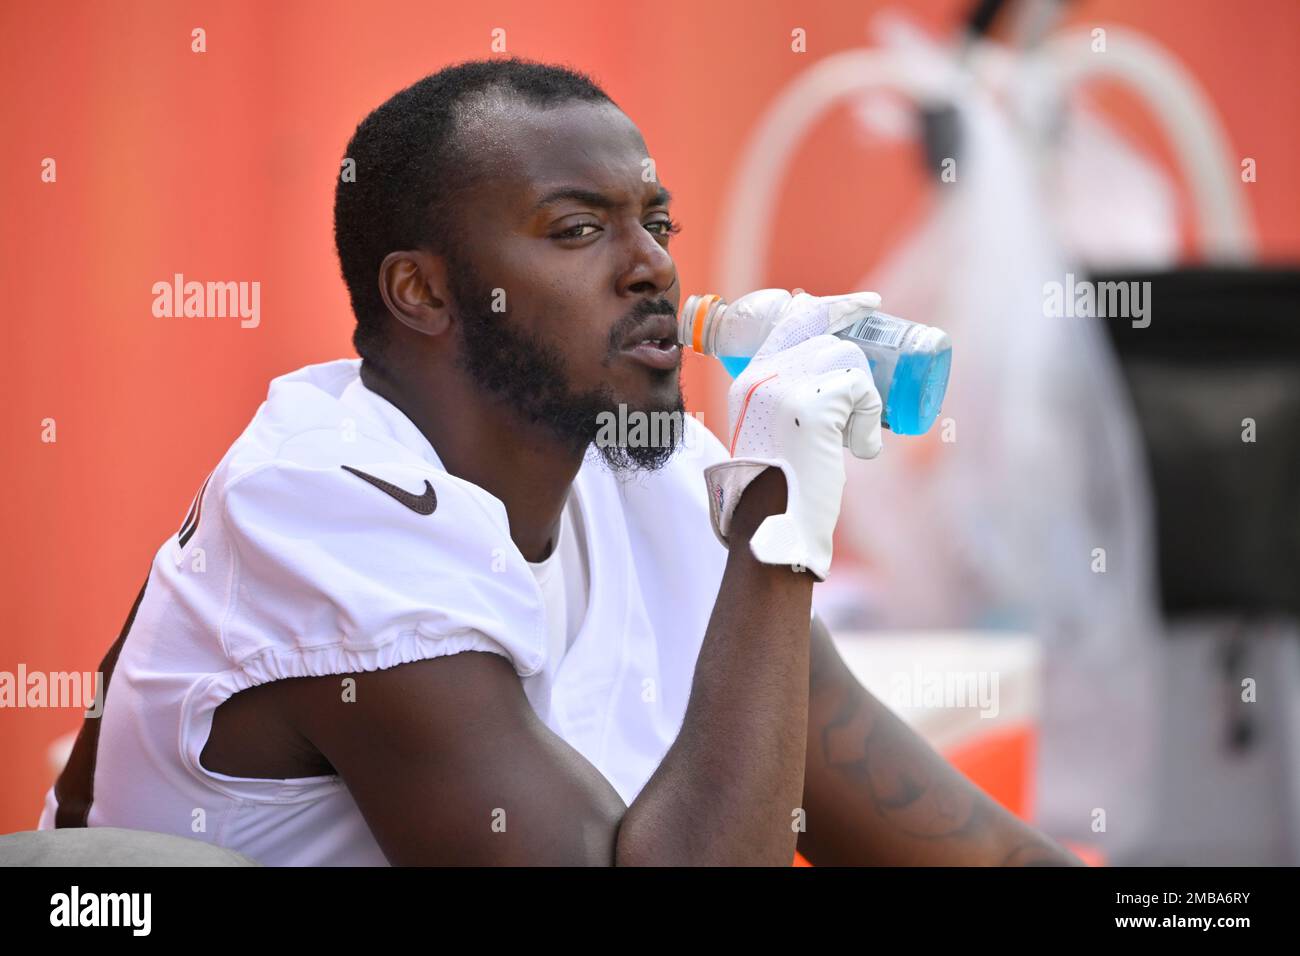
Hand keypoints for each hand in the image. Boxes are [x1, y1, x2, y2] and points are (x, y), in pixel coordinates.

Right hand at [703, 289, 883, 579]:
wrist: (774, 526)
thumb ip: (787, 410)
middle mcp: (762, 376)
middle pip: (829, 341)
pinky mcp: (812, 405)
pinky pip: (862, 390)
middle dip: (858, 369)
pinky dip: (870, 419)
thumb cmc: (782, 490)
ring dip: (864, 400)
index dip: (832, 307)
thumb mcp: (774, 436)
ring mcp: (785, 387)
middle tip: (869, 408)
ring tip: (853, 441)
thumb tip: (839, 395)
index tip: (866, 303)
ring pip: (848, 361)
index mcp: (748, 381)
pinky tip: (858, 448)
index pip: (792, 320)